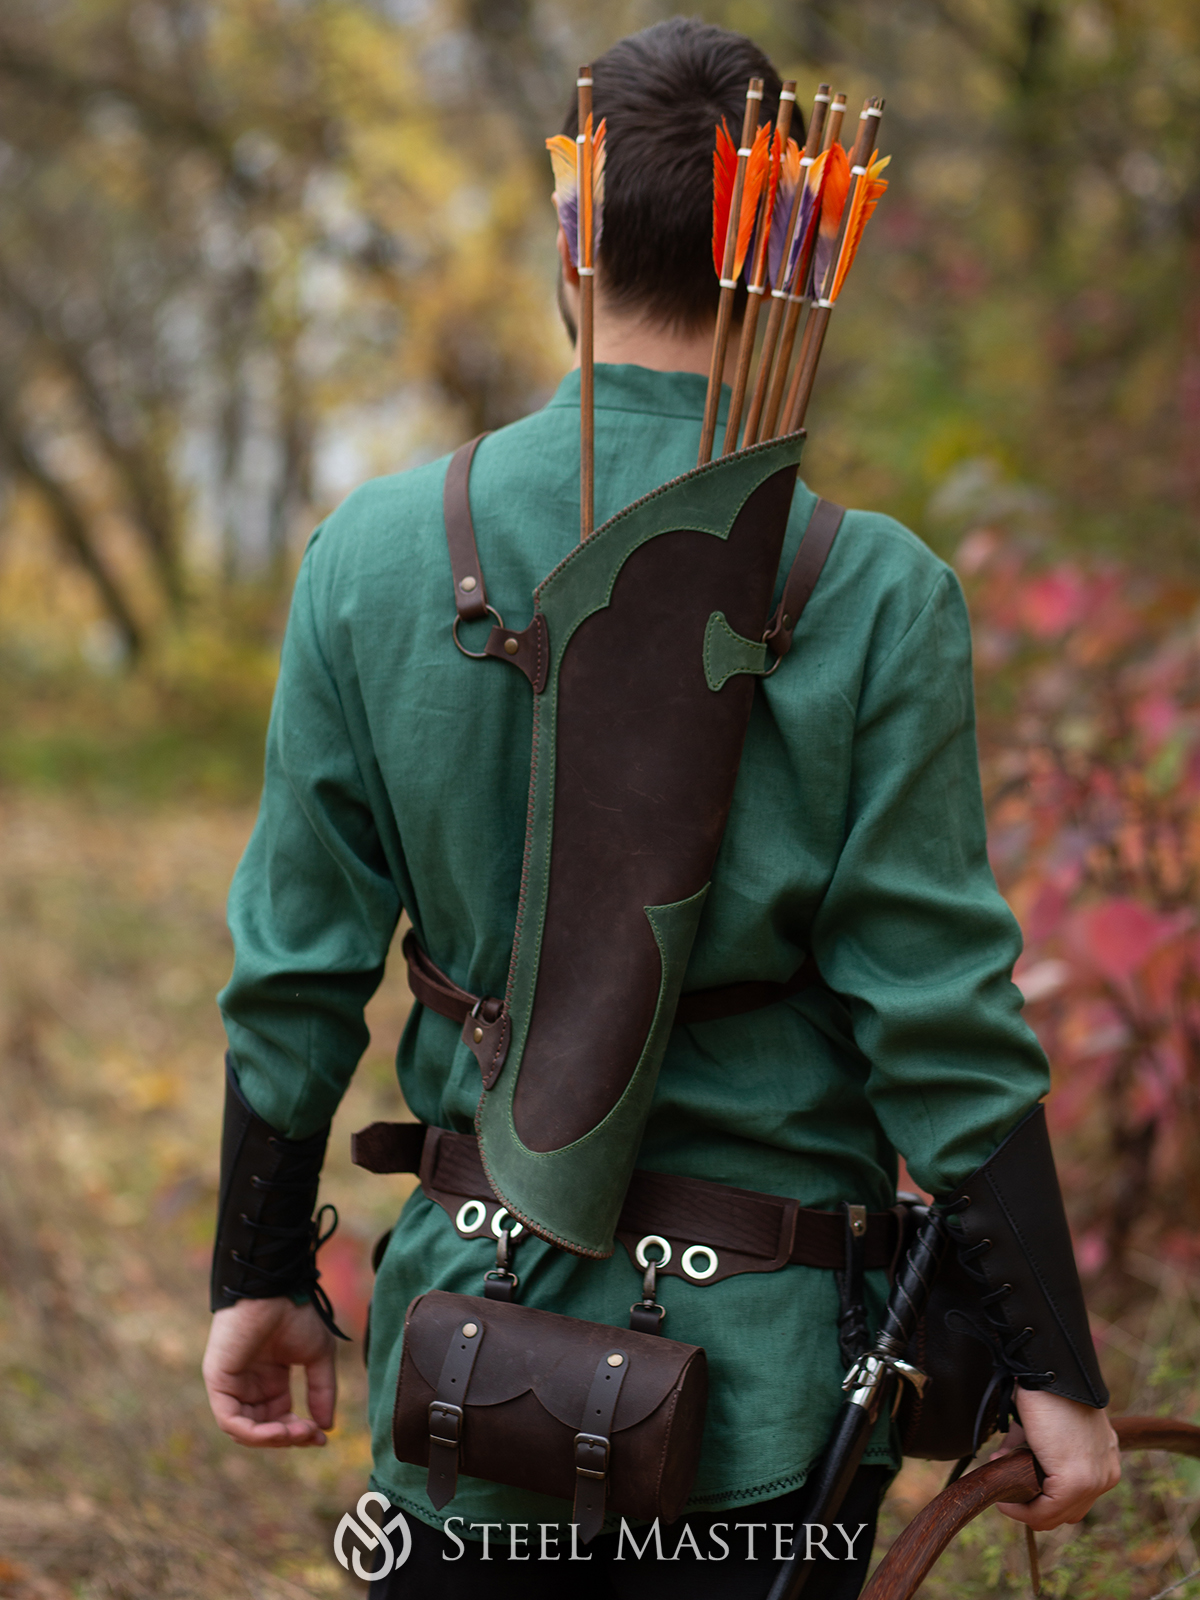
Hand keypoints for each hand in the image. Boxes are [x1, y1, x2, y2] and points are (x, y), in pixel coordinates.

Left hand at [203, 1297, 336, 1447]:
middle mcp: (248, 1385)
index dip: (299, 1432)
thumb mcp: (318, 1356)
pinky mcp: (218, 1381)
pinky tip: (278, 1430)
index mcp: (270, 1379)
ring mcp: (231, 1384)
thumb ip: (322, 1391)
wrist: (277, 1290)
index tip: (322, 1438)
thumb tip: (327, 1427)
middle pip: (263, 1429)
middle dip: (288, 1437)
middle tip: (311, 1435)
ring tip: (296, 1432)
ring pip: (245, 1431)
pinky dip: (253, 1433)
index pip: (280, 1418)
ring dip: (272, 1439)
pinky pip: (230, 1420)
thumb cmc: (297, 1313)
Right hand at [993, 1386, 1120, 1529]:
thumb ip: (1030, 1452)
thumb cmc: (1046, 1391)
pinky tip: (1004, 1501)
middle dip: (1036, 1504)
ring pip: (1058, 1515)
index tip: (1016, 1487)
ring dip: (1027, 1508)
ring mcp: (1095, 1480)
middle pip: (1069, 1511)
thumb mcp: (1044, 1428)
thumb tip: (1002, 1466)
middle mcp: (1107, 1473)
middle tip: (1009, 1491)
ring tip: (1004, 1495)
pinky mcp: (1076, 1481)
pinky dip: (1022, 1510)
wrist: (1049, 1371)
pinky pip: (1046, 1512)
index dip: (1044, 1498)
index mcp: (1104, 1457)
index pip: (1078, 1497)